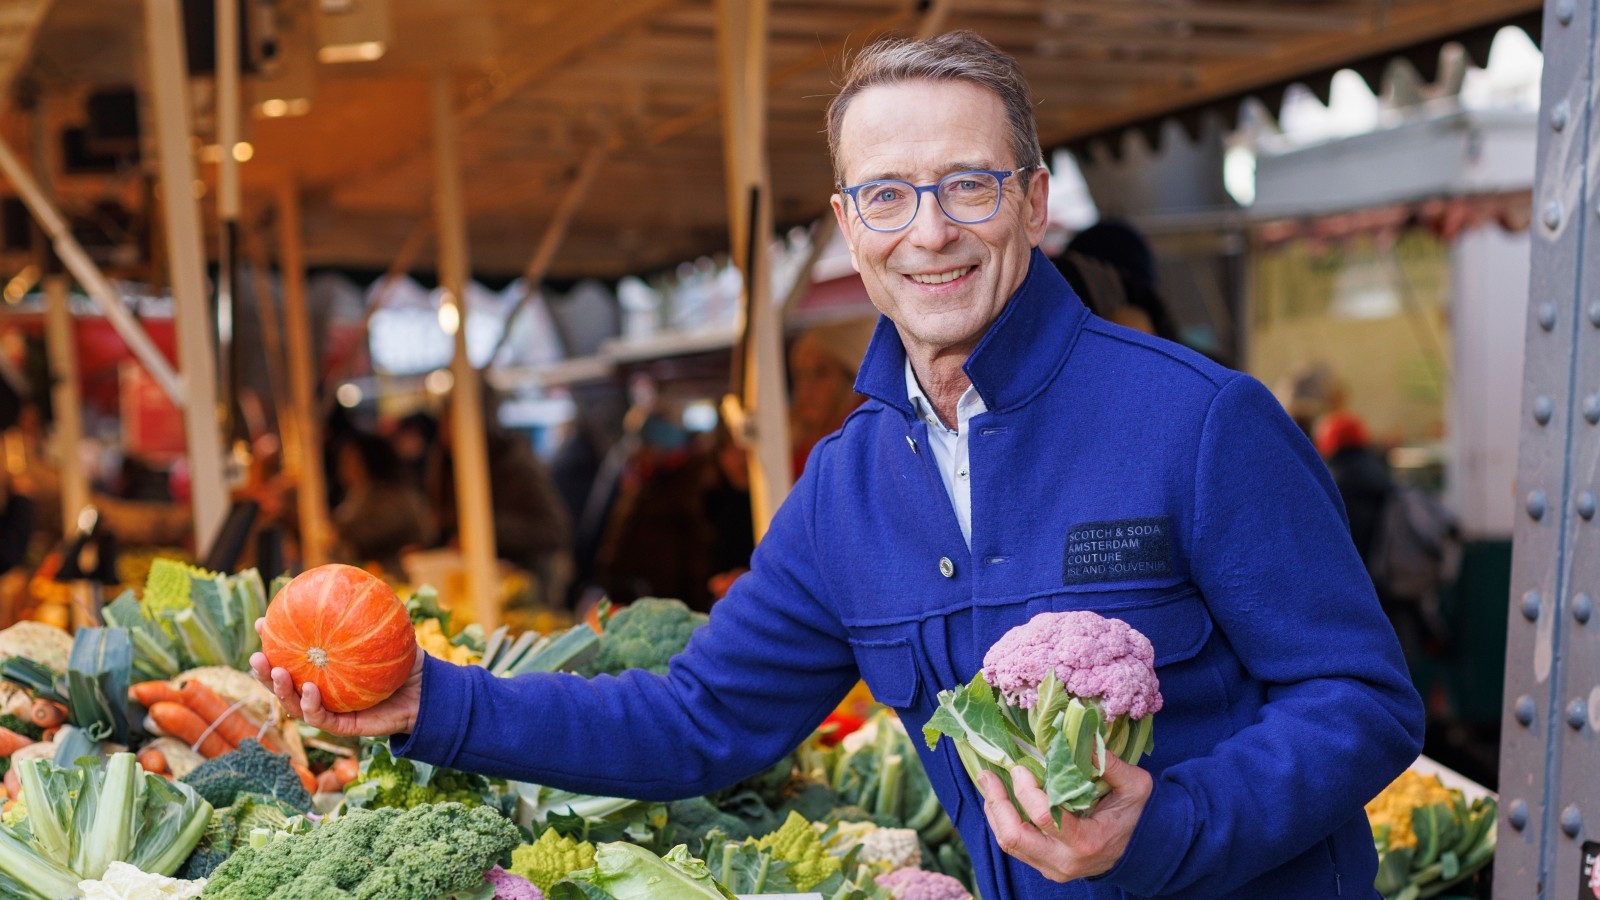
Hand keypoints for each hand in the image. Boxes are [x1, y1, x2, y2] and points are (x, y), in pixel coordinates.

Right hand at [250, 618, 424, 737]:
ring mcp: (330, 709)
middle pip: (283, 684)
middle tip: (256, 655)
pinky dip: (310, 706)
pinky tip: (310, 690)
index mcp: (325, 669)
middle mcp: (322, 690)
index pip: (293, 656)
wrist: (428, 695)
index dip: (273, 642)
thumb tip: (358, 581)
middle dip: (264, 672)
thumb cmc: (407, 662)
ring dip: (281, 689)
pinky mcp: (342, 726)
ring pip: (293, 704)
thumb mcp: (389, 633)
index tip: (262, 623)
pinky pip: (320, 719)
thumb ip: (371, 613)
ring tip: (277, 671)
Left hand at [978, 752, 1152, 881]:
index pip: (1044, 818)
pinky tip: (1000, 800)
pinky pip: (1016, 847)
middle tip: (988, 775)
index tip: (1018, 768)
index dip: (1025, 791)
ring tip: (989, 784)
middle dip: (996, 804)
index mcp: (1087, 842)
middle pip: (1015, 838)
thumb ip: (1110, 764)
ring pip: (1010, 844)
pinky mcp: (1046, 867)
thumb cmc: (1139, 815)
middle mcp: (1065, 861)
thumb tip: (1083, 738)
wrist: (1144, 852)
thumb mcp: (1135, 786)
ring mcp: (1053, 868)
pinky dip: (1003, 822)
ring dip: (995, 812)